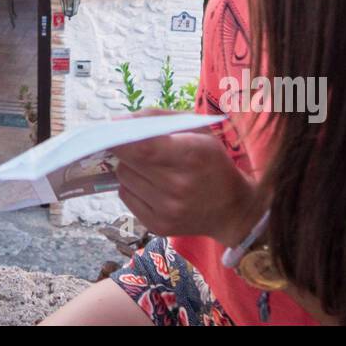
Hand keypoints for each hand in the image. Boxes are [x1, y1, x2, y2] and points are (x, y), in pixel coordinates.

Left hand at [111, 108, 258, 245]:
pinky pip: (125, 196)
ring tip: (151, 167)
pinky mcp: (158, 226)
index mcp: (192, 156)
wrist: (233, 210)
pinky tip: (152, 185)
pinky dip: (132, 186)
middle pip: (128, 162)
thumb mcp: (198, 130)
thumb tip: (119, 121)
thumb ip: (159, 118)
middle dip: (125, 149)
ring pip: (123, 177)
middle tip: (137, 145)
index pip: (144, 147)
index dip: (122, 137)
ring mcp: (167, 210)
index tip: (112, 127)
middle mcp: (179, 186)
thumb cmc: (212, 161)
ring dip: (130, 168)